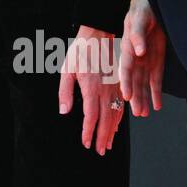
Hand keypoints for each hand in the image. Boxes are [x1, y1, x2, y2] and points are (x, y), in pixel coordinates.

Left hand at [59, 25, 123, 154]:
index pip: (91, 117)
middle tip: (100, 151)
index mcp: (92, 89)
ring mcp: (116, 88)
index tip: (86, 143)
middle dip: (102, 138)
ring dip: (112, 131)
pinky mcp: (121, 84)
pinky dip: (120, 119)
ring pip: (116, 115)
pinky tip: (117, 126)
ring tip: (108, 144)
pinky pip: (122, 106)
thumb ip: (65, 92)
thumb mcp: (67, 70)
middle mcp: (106, 91)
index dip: (89, 132)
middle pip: (106, 121)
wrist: (99, 35)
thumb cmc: (81, 51)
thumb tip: (64, 112)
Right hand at [119, 0, 165, 116]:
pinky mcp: (156, 62)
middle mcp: (135, 57)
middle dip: (135, 97)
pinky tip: (156, 106)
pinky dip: (156, 93)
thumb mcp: (139, 18)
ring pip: (143, 84)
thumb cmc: (142, 9)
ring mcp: (145, 61)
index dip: (125, 82)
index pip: (125, 68)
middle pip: (134, 80)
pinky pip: (156, 80)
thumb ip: (137, 34)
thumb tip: (139, 50)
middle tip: (137, 112)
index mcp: (127, 47)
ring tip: (144, 114)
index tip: (126, 95)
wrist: (152, 5)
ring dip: (144, 98)